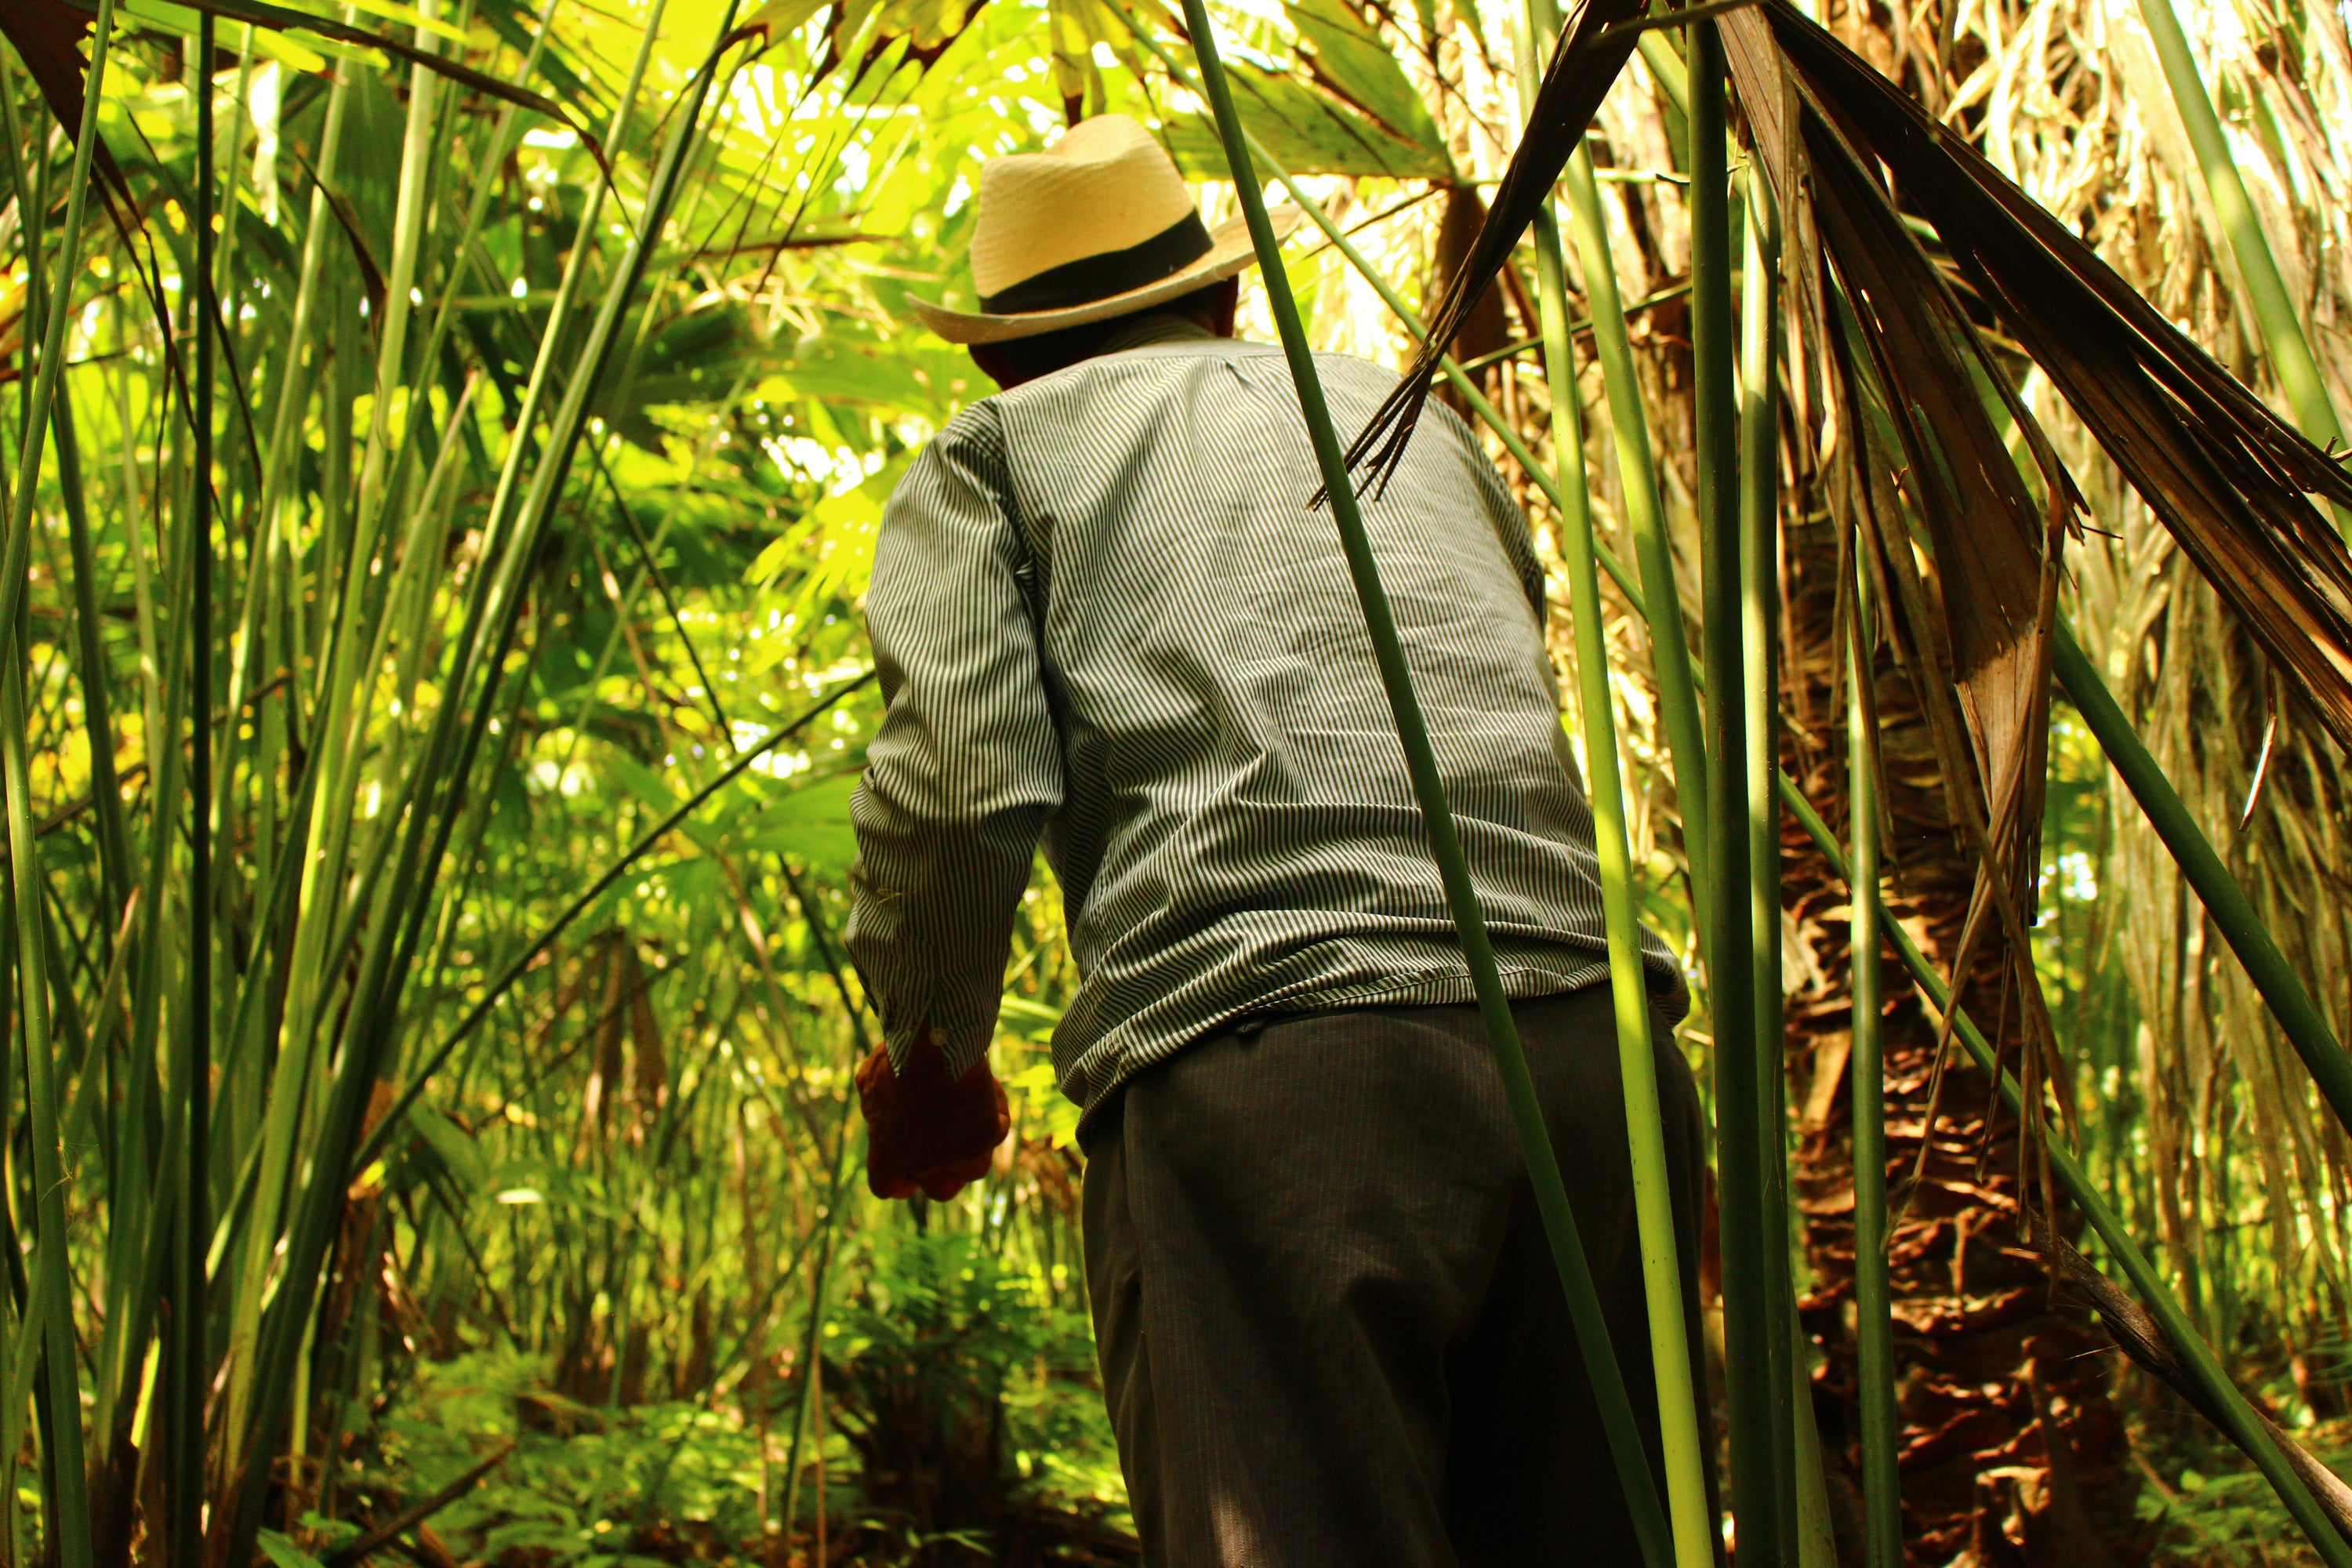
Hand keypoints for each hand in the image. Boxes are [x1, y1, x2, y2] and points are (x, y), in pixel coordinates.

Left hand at [856, 1027, 1009, 1200]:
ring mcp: (956, 1155)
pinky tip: (989, 1088)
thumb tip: (875, 1110)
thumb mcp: (871, 1079)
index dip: (902, 1179)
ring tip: (973, 1109)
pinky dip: (996, 1113)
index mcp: (887, 1150)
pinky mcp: (987, 1138)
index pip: (886, 1187)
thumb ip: (874, 1104)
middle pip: (941, 1191)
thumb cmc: (899, 1057)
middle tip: (951, 1144)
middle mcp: (921, 1161)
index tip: (912, 1165)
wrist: (935, 1045)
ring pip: (976, 1169)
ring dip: (977, 1145)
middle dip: (948, 1173)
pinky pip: (998, 1132)